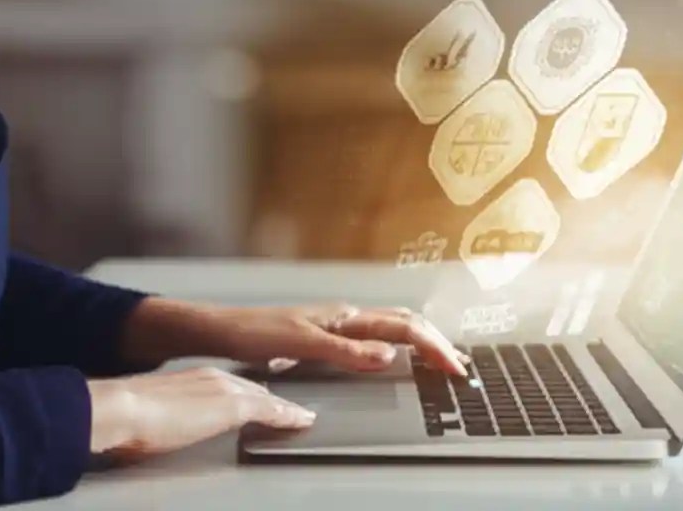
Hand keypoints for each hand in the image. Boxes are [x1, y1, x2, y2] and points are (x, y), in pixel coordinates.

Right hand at [88, 367, 314, 459]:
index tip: (261, 398)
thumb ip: (160, 420)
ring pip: (265, 397)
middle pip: (252, 387)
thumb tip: (151, 433)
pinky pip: (270, 410)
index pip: (230, 385)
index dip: (248, 392)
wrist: (123, 408)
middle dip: (271, 396)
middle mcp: (212, 378)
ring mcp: (224, 390)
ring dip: (284, 406)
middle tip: (290, 406)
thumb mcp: (149, 415)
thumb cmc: (126, 417)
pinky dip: (288, 415)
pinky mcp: (233, 407)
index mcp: (192, 378)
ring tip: (303, 415)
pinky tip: (302, 420)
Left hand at [210, 303, 470, 376]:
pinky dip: (398, 344)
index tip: (453, 368)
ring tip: (441, 358)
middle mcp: (346, 316)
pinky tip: (398, 356)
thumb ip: (345, 350)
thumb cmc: (255, 332)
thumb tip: (388, 355)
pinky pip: (375, 336)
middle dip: (436, 341)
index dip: (433, 347)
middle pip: (404, 322)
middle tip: (458, 366)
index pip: (402, 327)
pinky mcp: (329, 334)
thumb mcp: (302, 345)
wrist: (224, 329)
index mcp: (346, 316)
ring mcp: (338, 324)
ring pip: (392, 326)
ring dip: (420, 340)